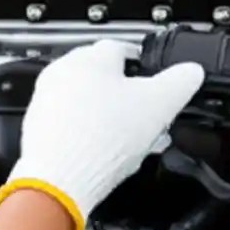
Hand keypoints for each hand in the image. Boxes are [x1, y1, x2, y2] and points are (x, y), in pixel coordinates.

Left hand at [0, 40, 204, 229]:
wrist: (59, 180)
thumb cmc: (100, 140)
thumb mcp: (159, 105)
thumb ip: (180, 83)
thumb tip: (191, 72)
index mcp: (92, 57)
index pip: (124, 49)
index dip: (146, 68)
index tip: (155, 83)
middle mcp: (64, 72)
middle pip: (105, 77)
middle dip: (127, 96)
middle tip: (145, 116)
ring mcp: (47, 100)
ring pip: (88, 102)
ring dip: (109, 116)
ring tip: (129, 139)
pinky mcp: (38, 127)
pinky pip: (71, 124)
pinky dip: (89, 133)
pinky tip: (105, 151)